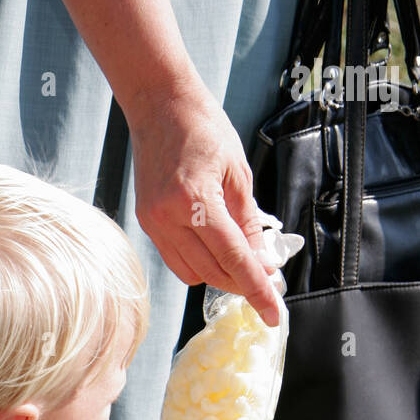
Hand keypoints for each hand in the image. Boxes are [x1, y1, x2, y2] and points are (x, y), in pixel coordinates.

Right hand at [127, 82, 280, 327]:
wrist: (159, 105)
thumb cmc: (204, 129)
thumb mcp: (239, 173)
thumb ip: (249, 223)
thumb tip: (261, 264)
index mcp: (197, 200)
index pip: (234, 259)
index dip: (257, 289)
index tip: (273, 313)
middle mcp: (170, 217)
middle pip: (213, 272)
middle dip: (241, 282)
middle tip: (266, 278)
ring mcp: (154, 223)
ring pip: (193, 274)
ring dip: (219, 274)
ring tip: (239, 259)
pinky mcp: (146, 224)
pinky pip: (176, 261)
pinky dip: (199, 264)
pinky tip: (213, 249)